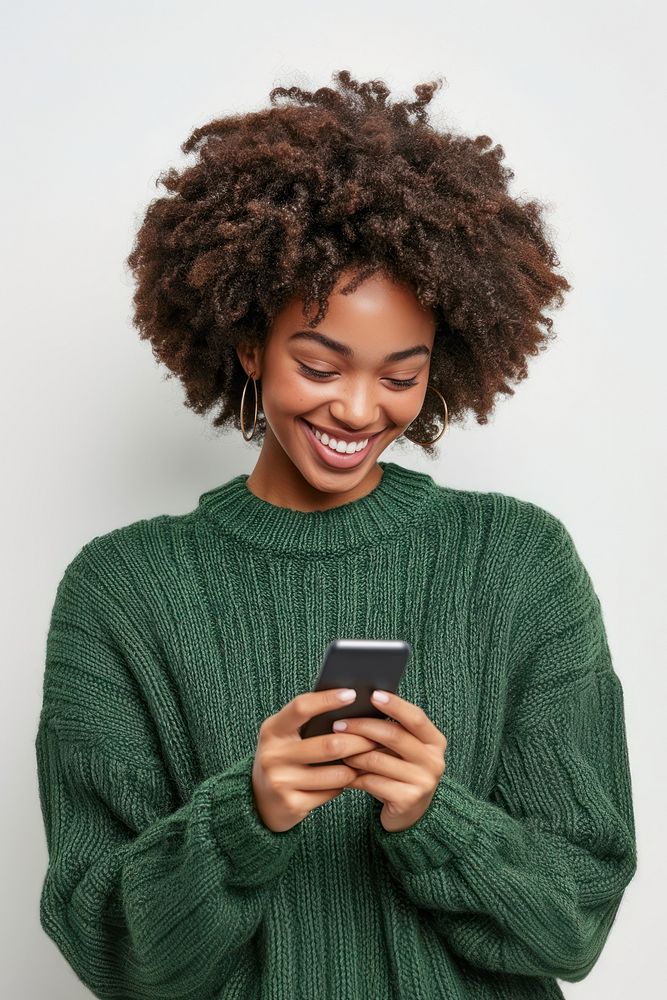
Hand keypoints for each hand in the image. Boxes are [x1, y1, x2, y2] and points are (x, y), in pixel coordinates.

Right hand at [251, 688, 381, 832]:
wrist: (259, 801)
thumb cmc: (283, 758)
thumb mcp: (285, 736)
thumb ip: (308, 722)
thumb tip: (351, 704)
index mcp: (272, 730)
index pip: (301, 707)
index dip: (328, 699)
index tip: (353, 694)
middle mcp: (273, 755)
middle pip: (329, 745)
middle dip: (359, 742)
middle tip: (377, 738)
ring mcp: (281, 782)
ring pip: (336, 773)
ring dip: (357, 767)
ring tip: (367, 760)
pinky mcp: (292, 805)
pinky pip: (332, 792)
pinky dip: (344, 785)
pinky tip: (348, 779)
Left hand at [338, 690, 446, 831]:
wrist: (408, 813)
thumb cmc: (399, 771)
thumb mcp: (403, 750)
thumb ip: (391, 729)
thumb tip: (357, 705)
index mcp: (435, 741)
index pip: (415, 717)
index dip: (395, 705)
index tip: (372, 694)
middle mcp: (434, 761)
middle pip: (394, 735)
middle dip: (362, 727)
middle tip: (338, 724)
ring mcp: (423, 782)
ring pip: (378, 760)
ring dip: (353, 754)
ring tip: (337, 750)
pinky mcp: (408, 800)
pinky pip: (372, 782)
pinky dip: (354, 777)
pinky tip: (343, 774)